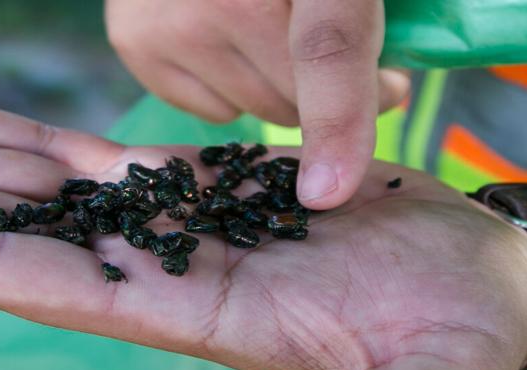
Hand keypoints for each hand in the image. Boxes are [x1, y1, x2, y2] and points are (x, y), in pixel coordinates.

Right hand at [105, 0, 407, 210]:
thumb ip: (362, 21)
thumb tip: (390, 95)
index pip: (325, 47)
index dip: (339, 120)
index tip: (330, 192)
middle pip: (296, 98)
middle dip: (325, 89)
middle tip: (328, 42)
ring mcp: (172, 20)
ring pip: (256, 110)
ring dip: (277, 87)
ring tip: (268, 26)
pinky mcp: (136, 40)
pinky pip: (213, 109)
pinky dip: (230, 85)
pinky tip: (224, 34)